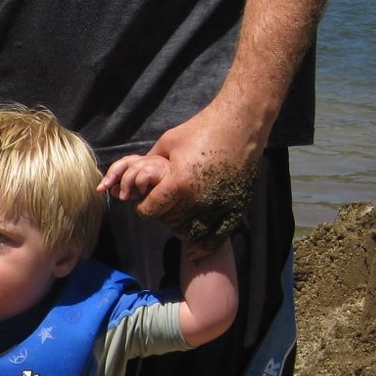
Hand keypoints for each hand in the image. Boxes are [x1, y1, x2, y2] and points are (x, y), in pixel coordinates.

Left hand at [99, 104, 261, 254]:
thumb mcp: (166, 144)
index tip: (144, 203)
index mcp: (179, 183)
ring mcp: (220, 204)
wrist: (241, 122)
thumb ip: (148, 164)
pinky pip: (219, 235)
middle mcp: (199, 198)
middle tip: (163, 209)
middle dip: (162, 216)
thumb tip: (134, 180)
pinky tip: (195, 253)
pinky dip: (206, 246)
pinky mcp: (236, 206)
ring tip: (177, 220)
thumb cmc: (202, 128)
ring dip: (181, 229)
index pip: (151, 210)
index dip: (144, 207)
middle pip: (170, 222)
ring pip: (192, 232)